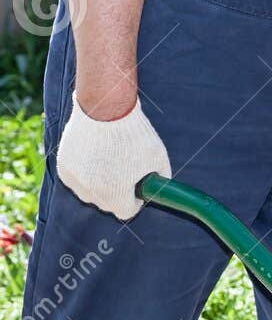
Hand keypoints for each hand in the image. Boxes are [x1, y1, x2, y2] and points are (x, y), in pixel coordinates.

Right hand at [56, 95, 170, 220]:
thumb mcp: (159, 160)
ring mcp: (74, 178)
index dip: (136, 200)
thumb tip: (159, 187)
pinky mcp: (62, 165)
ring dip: (99, 184)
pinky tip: (94, 158)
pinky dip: (84, 173)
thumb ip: (160, 179)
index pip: (126, 212)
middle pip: (107, 204)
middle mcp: (91, 192)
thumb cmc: (135, 135)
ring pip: (89, 193)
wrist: (105, 108)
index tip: (138, 187)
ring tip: (110, 162)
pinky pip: (75, 179)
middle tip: (124, 172)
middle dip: (117, 192)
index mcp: (115, 195)